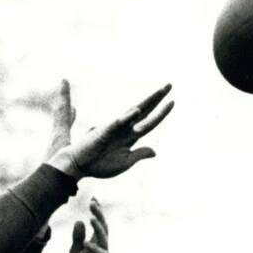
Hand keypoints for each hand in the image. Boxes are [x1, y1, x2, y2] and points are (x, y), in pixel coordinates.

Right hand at [50, 83, 173, 179]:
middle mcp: (124, 129)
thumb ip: (139, 154)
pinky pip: (117, 124)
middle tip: (169, 85)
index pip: (149, 122)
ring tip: (159, 93)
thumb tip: (155, 151)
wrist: (79, 167)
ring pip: (134, 113)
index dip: (161, 113)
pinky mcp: (103, 132)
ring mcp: (115, 129)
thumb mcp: (124, 163)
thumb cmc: (99, 165)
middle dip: (157, 98)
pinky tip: (137, 111)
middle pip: (144, 111)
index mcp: (130, 137)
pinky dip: (127, 118)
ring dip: (147, 103)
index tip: (172, 101)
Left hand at [67, 198, 108, 252]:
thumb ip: (77, 238)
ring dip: (99, 228)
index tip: (93, 198)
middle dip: (99, 215)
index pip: (99, 224)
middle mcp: (102, 248)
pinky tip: (86, 243)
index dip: (97, 212)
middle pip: (104, 228)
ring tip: (92, 217)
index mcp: (96, 243)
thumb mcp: (75, 252)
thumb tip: (79, 221)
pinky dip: (93, 249)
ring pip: (104, 239)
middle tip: (92, 202)